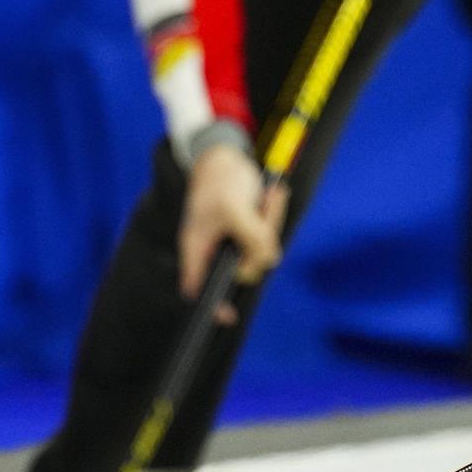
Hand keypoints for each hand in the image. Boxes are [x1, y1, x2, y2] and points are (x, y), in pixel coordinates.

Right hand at [178, 143, 288, 324]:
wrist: (225, 155)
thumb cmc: (218, 180)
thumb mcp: (234, 209)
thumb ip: (252, 237)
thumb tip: (267, 262)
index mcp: (197, 249)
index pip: (200, 289)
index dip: (213, 306)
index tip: (229, 316)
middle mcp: (215, 250)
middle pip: (246, 268)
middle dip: (261, 243)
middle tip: (262, 210)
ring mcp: (234, 242)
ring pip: (262, 250)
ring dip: (270, 222)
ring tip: (268, 195)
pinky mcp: (249, 232)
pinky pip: (268, 235)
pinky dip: (273, 216)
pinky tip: (272, 195)